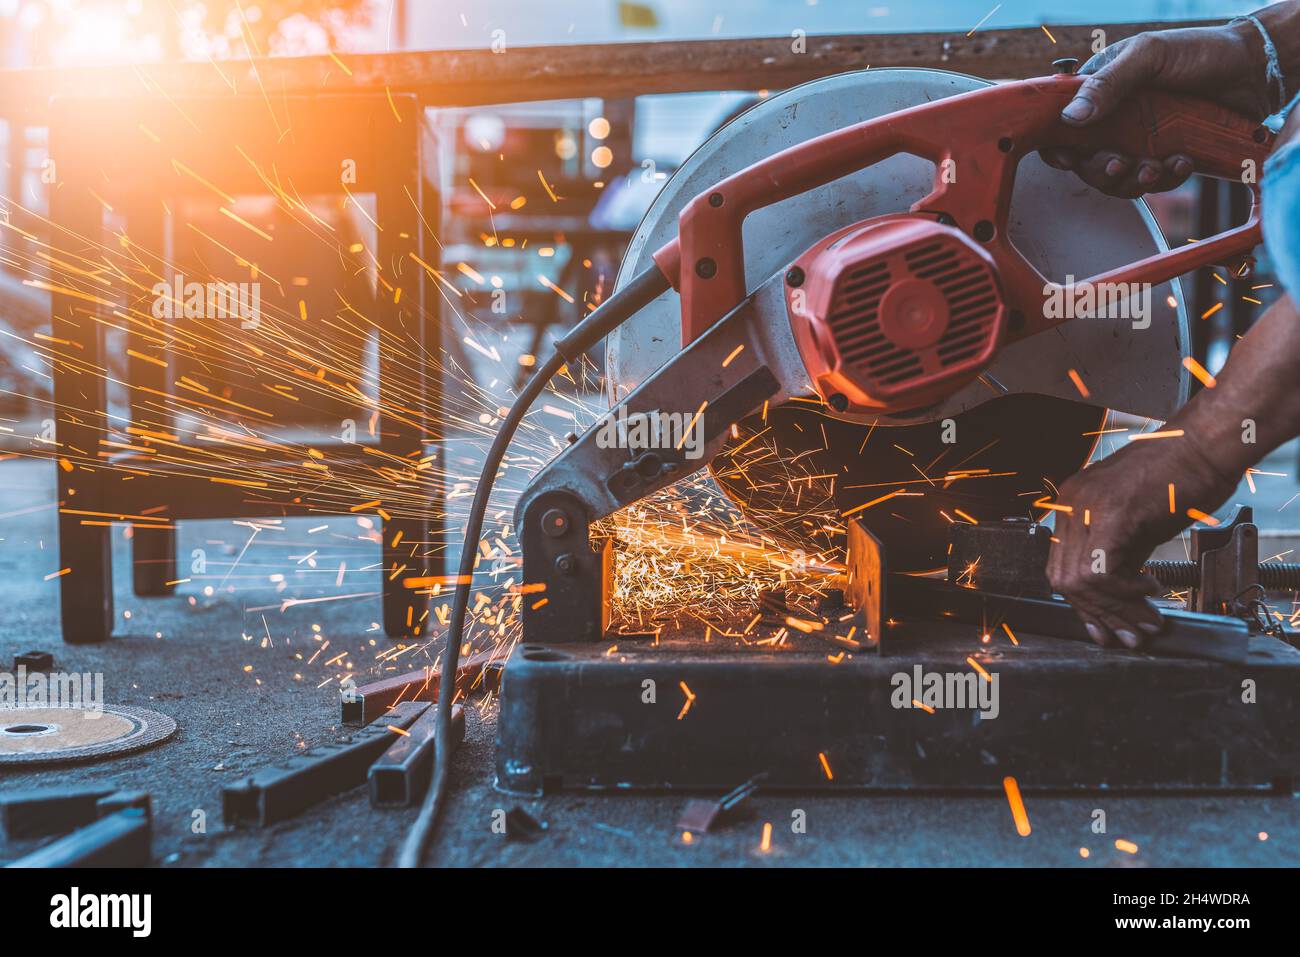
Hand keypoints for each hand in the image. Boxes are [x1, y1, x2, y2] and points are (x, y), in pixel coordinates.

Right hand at [1040, 21, 1274, 197]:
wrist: (1253, 69)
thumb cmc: (1200, 51)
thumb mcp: (1148, 57)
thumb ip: (1107, 84)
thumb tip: (1070, 118)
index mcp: (1100, 90)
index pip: (1062, 125)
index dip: (1058, 146)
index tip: (1068, 158)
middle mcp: (1115, 119)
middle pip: (1086, 160)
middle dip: (1100, 170)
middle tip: (1119, 164)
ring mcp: (1139, 139)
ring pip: (1117, 178)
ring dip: (1130, 181)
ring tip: (1152, 169)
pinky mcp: (1164, 156)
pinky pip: (1153, 181)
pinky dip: (1164, 179)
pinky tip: (1181, 162)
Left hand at [1046, 432, 1238, 648]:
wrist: (1205, 444)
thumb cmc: (1180, 477)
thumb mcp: (1137, 526)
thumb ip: (1119, 559)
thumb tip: (1115, 602)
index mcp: (1071, 505)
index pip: (1062, 568)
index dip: (1085, 604)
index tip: (1107, 626)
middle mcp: (1069, 504)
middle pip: (1064, 578)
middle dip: (1099, 614)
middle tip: (1131, 632)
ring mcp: (1085, 506)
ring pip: (1079, 580)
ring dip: (1116, 609)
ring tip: (1146, 619)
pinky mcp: (1109, 513)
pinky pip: (1100, 571)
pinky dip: (1124, 591)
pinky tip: (1150, 588)